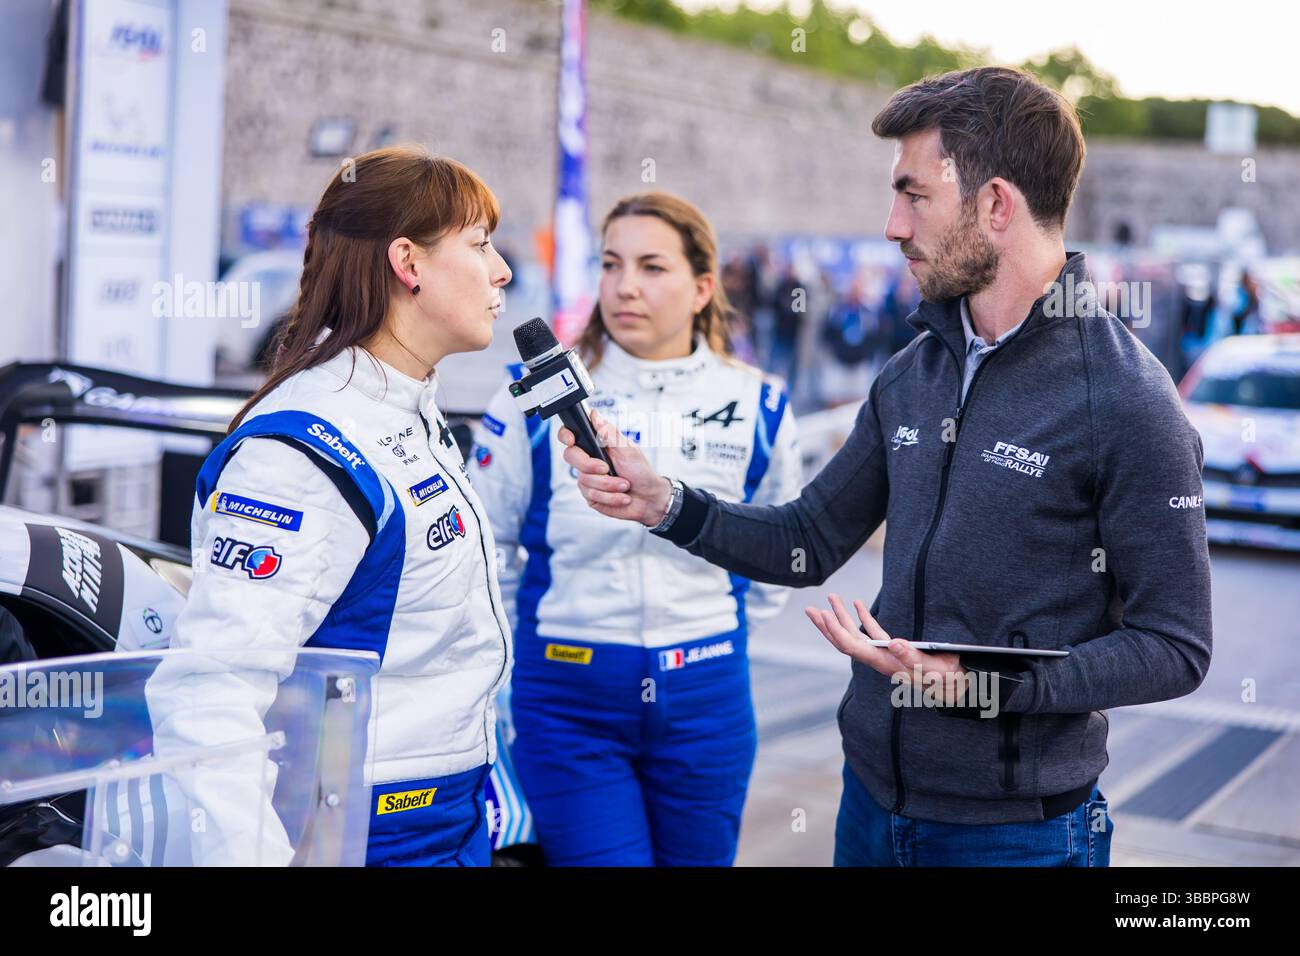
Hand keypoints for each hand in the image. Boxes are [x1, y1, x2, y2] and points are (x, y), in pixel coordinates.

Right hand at [558, 409, 672, 527]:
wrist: (649, 498)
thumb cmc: (640, 471)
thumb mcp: (628, 449)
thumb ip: (609, 433)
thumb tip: (595, 414)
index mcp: (596, 445)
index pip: (571, 435)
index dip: (565, 435)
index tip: (571, 440)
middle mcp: (588, 461)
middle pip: (571, 457)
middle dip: (590, 465)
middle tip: (607, 468)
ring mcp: (588, 479)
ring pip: (584, 480)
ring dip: (609, 485)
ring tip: (624, 484)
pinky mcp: (591, 496)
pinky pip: (592, 496)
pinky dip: (610, 497)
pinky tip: (621, 496)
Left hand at [805, 594, 968, 702]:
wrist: (954, 687)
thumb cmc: (945, 679)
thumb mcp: (933, 668)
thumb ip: (912, 656)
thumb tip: (893, 642)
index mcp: (885, 664)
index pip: (852, 647)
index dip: (835, 632)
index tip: (823, 614)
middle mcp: (880, 659)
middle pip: (846, 642)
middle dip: (827, 625)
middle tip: (809, 609)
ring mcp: (885, 654)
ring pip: (857, 635)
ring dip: (842, 617)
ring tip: (831, 598)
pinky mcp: (894, 650)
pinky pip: (874, 633)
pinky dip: (864, 618)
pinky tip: (858, 604)